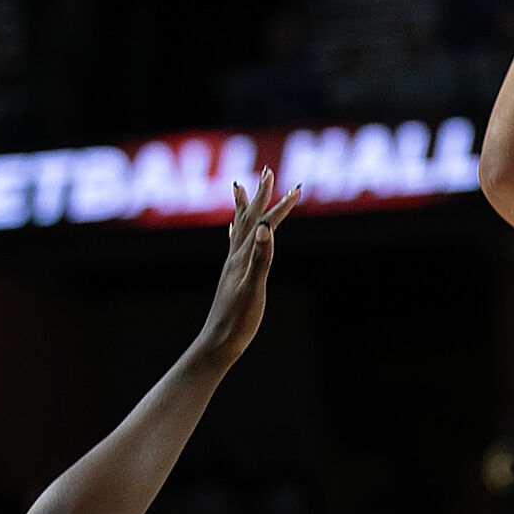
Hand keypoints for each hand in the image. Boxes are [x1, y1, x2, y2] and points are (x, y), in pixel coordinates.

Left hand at [195, 168, 298, 370]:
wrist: (217, 343)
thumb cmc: (238, 320)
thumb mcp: (254, 289)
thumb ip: (261, 258)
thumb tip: (266, 229)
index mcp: (244, 257)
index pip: (265, 224)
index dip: (280, 205)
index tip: (295, 187)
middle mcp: (236, 256)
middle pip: (249, 217)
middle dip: (260, 193)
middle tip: (266, 170)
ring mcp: (232, 266)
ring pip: (240, 228)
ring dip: (244, 206)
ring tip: (240, 187)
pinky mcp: (231, 276)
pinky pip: (235, 245)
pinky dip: (237, 232)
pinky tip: (233, 232)